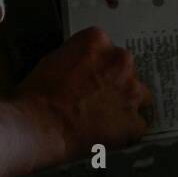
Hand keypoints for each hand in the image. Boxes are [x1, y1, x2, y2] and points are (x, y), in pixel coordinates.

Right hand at [16, 26, 151, 164]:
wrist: (40, 126)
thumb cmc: (38, 97)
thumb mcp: (52, 60)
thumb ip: (77, 57)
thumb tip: (83, 66)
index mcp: (98, 41)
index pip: (107, 48)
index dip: (99, 66)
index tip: (92, 76)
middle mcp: (119, 61)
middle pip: (126, 69)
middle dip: (114, 82)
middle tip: (96, 98)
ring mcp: (130, 91)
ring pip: (139, 95)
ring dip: (125, 104)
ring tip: (105, 117)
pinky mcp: (133, 121)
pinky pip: (138, 125)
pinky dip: (127, 131)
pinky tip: (110, 134)